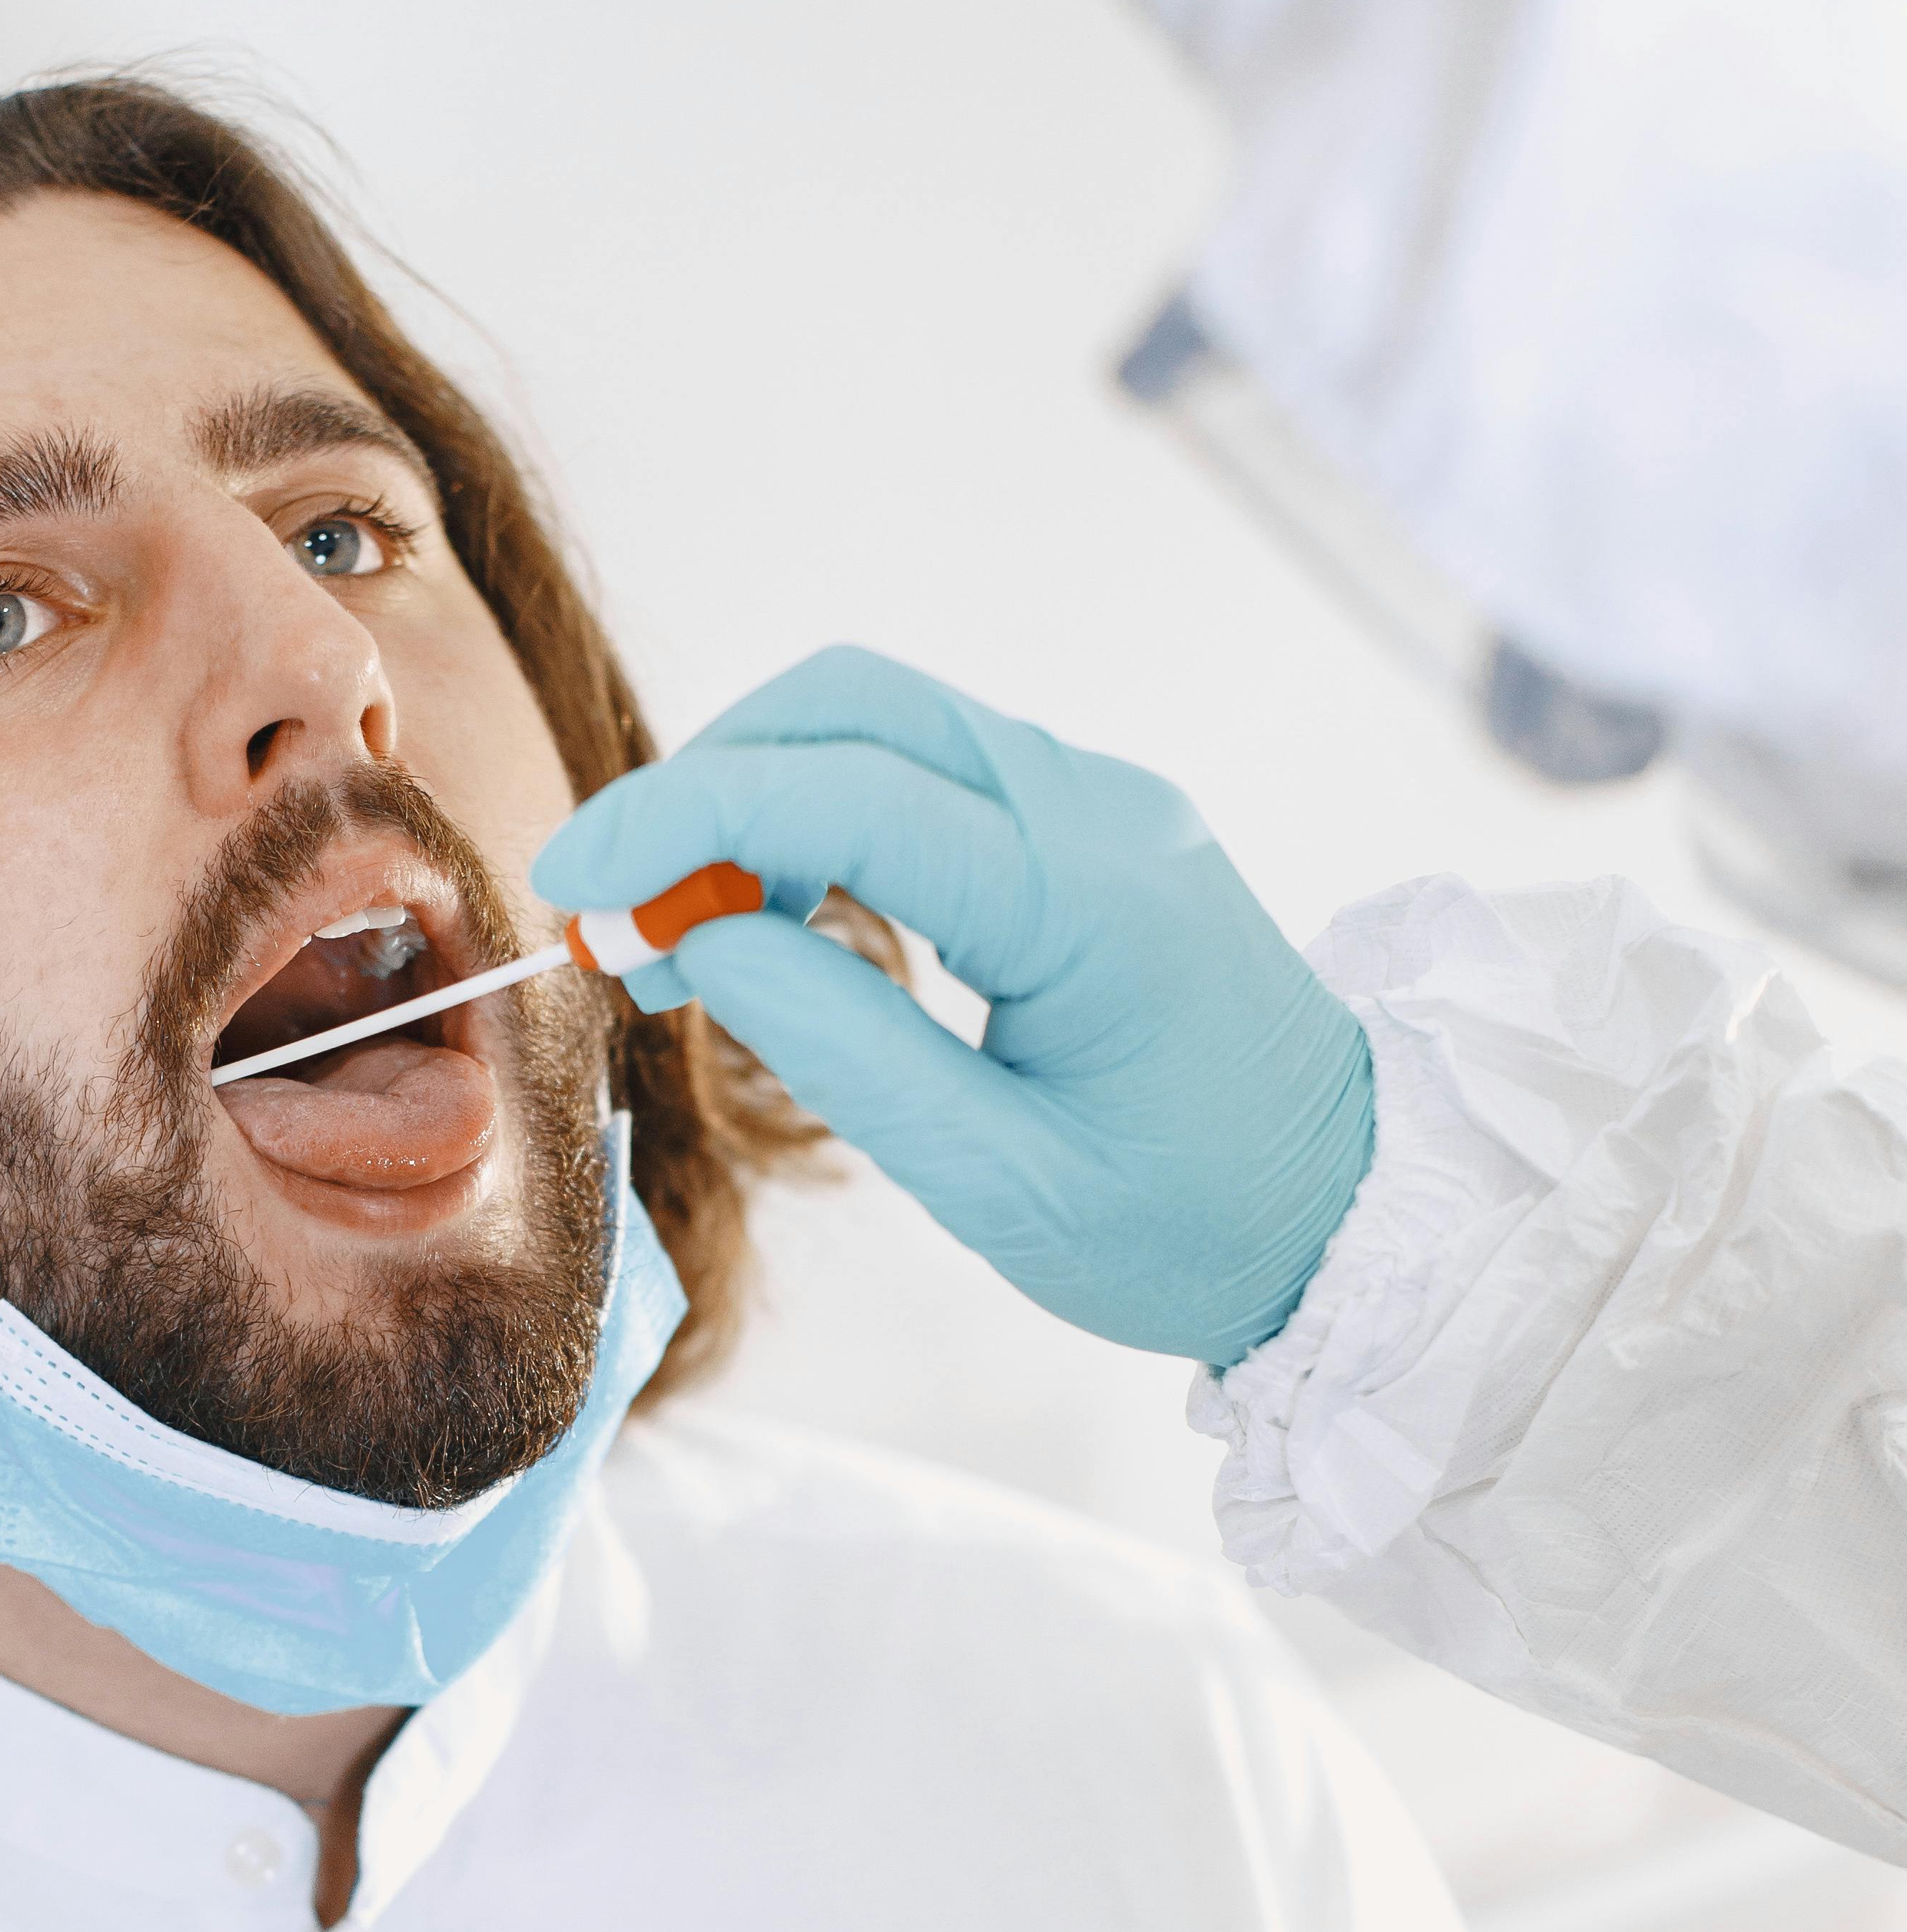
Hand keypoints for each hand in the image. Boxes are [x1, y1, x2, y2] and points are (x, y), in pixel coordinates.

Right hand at [533, 646, 1374, 1365]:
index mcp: (1087, 897)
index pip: (845, 792)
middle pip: (853, 704)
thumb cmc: (1192, 1227)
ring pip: (884, 724)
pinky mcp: (1092, 829)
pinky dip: (827, 824)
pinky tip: (786, 930)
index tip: (572, 886)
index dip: (683, 823)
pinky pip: (931, 776)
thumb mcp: (998, 1183)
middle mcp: (1100, 810)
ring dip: (760, 803)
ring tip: (690, 944)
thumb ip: (841, 1051)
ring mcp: (1103, 805)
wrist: (1359, 1217)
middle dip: (707, 788)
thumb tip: (698, 938)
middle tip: (618, 918)